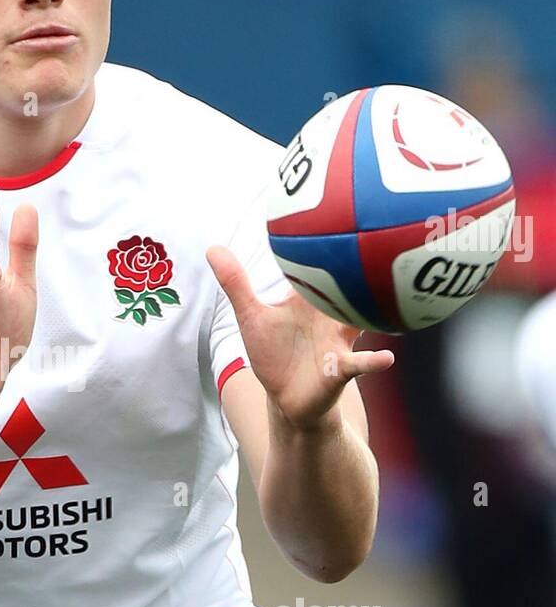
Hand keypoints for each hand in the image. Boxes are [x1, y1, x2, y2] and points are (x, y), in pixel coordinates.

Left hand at [206, 244, 394, 429]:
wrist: (286, 398)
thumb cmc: (273, 354)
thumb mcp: (251, 317)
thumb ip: (236, 284)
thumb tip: (213, 247)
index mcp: (310, 299)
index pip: (320, 265)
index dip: (326, 241)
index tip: (338, 209)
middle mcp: (330, 315)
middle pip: (348, 288)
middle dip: (361, 268)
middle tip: (380, 241)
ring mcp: (338, 340)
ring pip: (359, 322)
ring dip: (371, 313)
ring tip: (392, 299)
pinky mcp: (339, 368)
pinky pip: (358, 363)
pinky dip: (371, 361)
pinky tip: (386, 359)